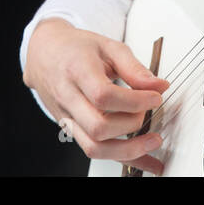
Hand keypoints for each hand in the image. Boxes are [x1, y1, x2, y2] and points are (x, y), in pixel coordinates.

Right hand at [23, 18, 168, 173]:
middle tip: (147, 110)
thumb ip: (134, 68)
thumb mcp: (108, 47)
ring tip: (152, 141)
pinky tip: (143, 158)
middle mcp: (68, 98)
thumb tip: (159, 86)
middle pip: (98, 127)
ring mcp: (67, 118)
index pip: (104, 96)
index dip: (134, 101)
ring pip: (93, 148)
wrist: (44, 54)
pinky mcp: (71, 130)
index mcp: (77, 71)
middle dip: (132, 124)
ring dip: (128, 150)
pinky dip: (122, 157)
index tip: (156, 97)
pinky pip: (95, 151)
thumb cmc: (75, 48)